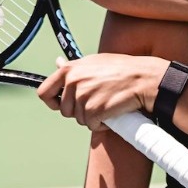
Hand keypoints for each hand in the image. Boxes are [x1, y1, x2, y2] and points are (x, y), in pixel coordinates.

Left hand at [37, 54, 164, 130]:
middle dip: (79, 111)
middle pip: (64, 110)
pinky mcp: (94, 111)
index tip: (61, 104)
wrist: (143, 79)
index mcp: (70, 69)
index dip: (52, 102)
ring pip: (79, 119)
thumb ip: (74, 67)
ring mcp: (83, 97)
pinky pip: (91, 125)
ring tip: (106, 104)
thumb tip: (58, 63)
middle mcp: (73, 82)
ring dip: (92, 117)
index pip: (44, 92)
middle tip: (96, 102)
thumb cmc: (122, 69)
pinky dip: (102, 124)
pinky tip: (111, 112)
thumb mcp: (94, 62)